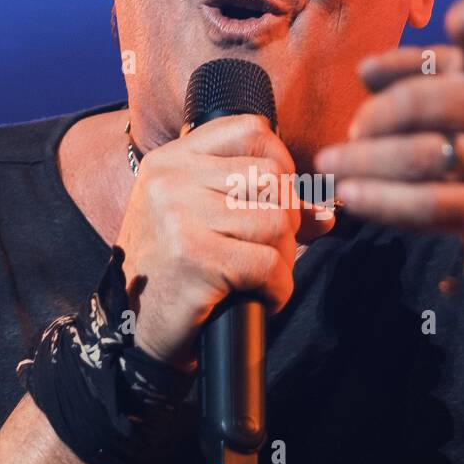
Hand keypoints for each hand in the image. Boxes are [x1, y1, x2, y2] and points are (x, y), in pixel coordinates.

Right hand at [116, 113, 335, 370]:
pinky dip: (277, 289)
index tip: (279, 201)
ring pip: (277, 221)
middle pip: (273, 178)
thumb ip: (261, 204)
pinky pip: (268, 264)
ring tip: (260, 280)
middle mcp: (170, 180)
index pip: (251, 131)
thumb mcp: (206, 223)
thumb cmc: (176, 274)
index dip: (283, 164)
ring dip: (283, 260)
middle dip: (288, 221)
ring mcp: (178, 216)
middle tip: (268, 255)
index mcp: (170, 160)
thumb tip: (326, 211)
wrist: (136, 333)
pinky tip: (259, 299)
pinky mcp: (193, 257)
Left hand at [314, 0, 463, 268]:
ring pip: (421, 157)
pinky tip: (351, 195)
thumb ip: (422, 70)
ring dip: (364, 160)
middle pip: (430, 104)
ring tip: (330, 163)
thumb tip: (366, 71)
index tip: (462, 17)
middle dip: (377, 116)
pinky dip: (383, 200)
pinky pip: (429, 206)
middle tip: (352, 130)